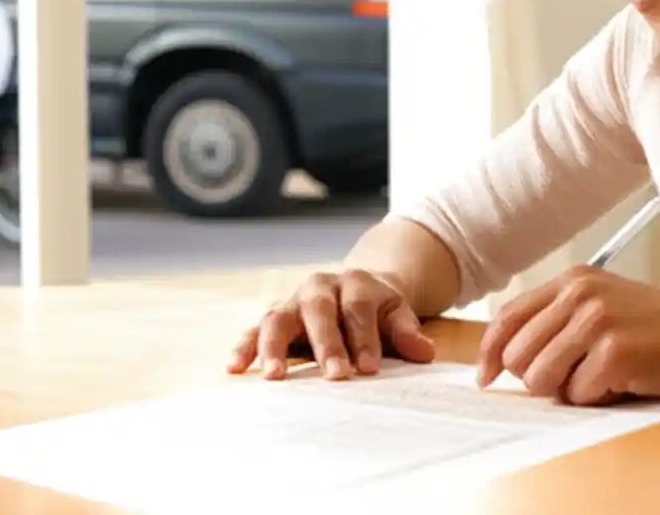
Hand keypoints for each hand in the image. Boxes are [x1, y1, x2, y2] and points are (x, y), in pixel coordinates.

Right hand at [228, 269, 435, 380]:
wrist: (355, 290)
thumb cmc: (378, 311)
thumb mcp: (398, 314)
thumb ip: (408, 331)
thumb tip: (424, 352)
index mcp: (355, 283)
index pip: (358, 308)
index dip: (364, 337)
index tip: (369, 368)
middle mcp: (319, 287)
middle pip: (319, 310)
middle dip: (326, 344)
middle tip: (335, 375)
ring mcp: (293, 301)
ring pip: (279, 316)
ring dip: (274, 346)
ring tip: (275, 376)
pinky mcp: (274, 317)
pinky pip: (254, 329)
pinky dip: (244, 347)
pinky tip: (235, 369)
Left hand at [476, 267, 659, 405]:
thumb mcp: (605, 304)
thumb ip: (559, 319)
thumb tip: (506, 357)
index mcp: (572, 280)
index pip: (507, 317)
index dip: (489, 352)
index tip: (486, 377)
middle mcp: (579, 294)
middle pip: (517, 354)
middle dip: (537, 378)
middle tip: (573, 378)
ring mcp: (596, 321)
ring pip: (540, 378)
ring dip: (568, 390)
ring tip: (602, 376)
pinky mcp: (615, 352)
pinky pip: (578, 394)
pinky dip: (599, 397)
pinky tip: (626, 380)